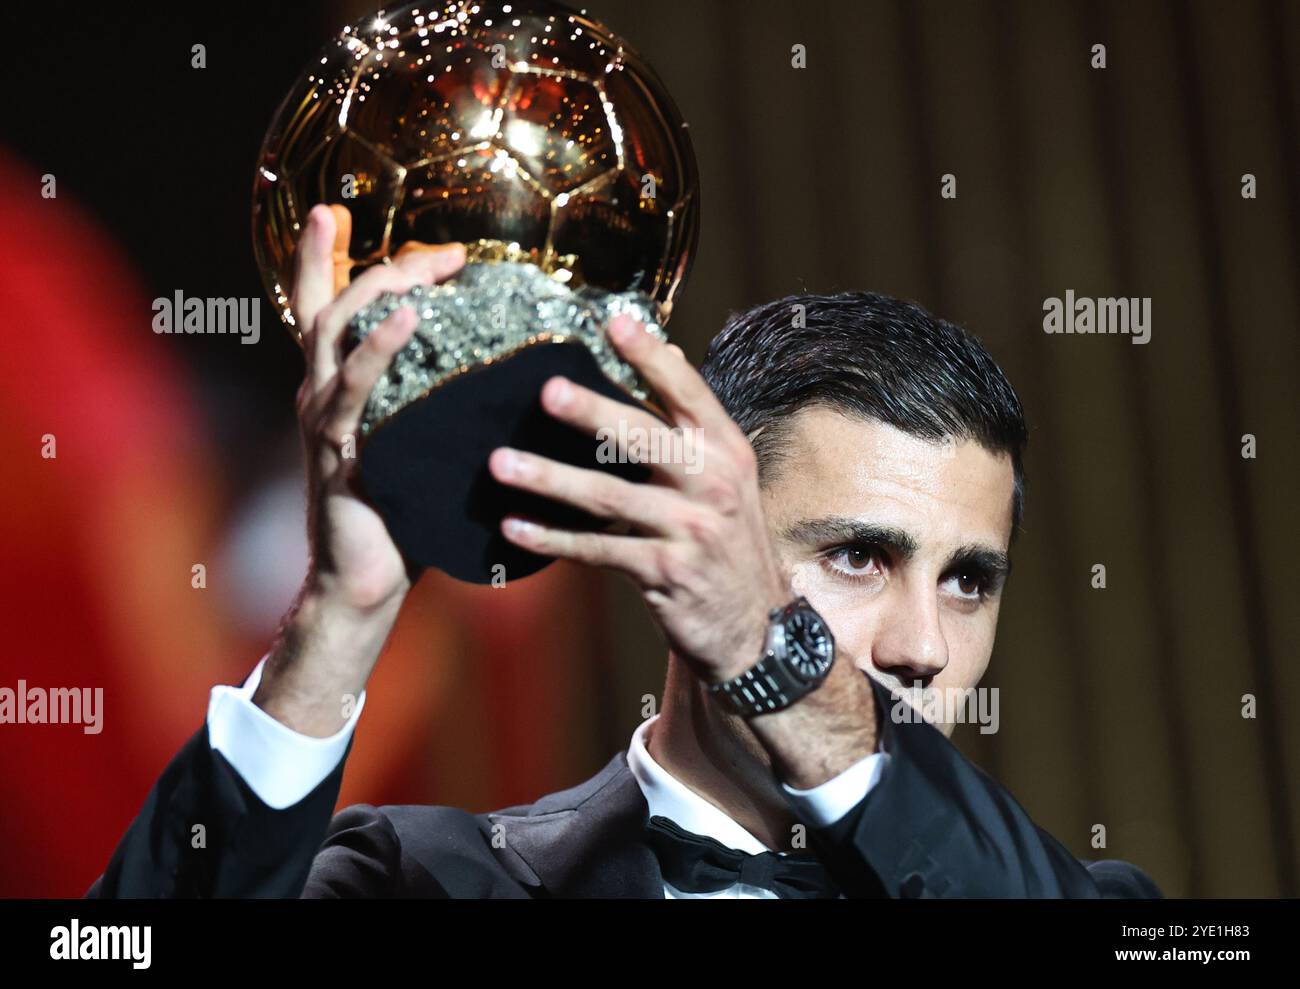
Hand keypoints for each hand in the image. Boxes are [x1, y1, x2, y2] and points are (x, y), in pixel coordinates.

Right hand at [292, 204, 464, 611]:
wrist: (363, 582)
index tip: (335, 211)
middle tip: (445, 252)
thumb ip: (437, 410)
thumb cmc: (402, 517)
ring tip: (428, 269)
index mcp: (335, 389)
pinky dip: (378, 351)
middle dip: (386, 266)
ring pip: (336, 333)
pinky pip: (353, 389)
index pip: (320, 308)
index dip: (321, 257)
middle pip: (337, 305)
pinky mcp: (334, 449)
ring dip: (383, 292)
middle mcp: (318, 394)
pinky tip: (406, 321)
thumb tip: (503, 379)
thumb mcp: (418, 450)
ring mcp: (321, 419)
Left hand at [487, 314, 789, 683]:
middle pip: (643, 440)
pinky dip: (553, 539)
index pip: (687, 393)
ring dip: (551, 479)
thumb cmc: (727, 537)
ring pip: (609, 498)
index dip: (651, 357)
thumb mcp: (728, 475)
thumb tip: (671, 352)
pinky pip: (598, 550)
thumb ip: (693, 421)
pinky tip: (515, 526)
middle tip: (546, 391)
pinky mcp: (665, 572)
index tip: (613, 323)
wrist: (752, 624)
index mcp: (726, 450)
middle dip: (592, 413)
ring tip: (502, 464)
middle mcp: (713, 484)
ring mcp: (690, 530)